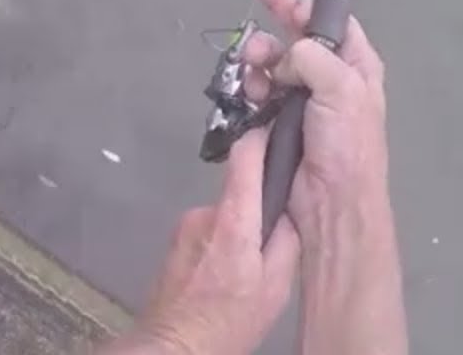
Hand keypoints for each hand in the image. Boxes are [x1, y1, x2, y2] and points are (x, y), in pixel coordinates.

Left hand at [102, 129, 299, 354]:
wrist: (173, 345)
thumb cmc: (229, 320)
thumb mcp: (275, 288)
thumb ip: (286, 242)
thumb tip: (290, 210)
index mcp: (232, 220)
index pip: (244, 159)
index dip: (260, 139)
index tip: (276, 129)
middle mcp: (203, 214)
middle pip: (237, 196)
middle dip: (256, 215)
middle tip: (269, 248)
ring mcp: (183, 228)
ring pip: (223, 219)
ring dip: (236, 236)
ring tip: (243, 274)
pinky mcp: (173, 244)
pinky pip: (206, 234)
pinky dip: (219, 248)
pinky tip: (222, 279)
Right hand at [240, 0, 406, 354]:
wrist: (328, 203)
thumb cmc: (346, 145)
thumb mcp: (342, 89)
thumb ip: (312, 55)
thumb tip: (283, 57)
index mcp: (355, 66)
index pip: (330, 20)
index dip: (303, 3)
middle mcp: (328, 78)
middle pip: (294, 36)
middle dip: (272, 24)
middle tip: (252, 14)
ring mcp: (300, 100)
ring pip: (269, 62)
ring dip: (257, 60)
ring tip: (251, 71)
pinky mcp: (275, 120)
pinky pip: (256, 90)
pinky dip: (249, 86)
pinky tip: (248, 93)